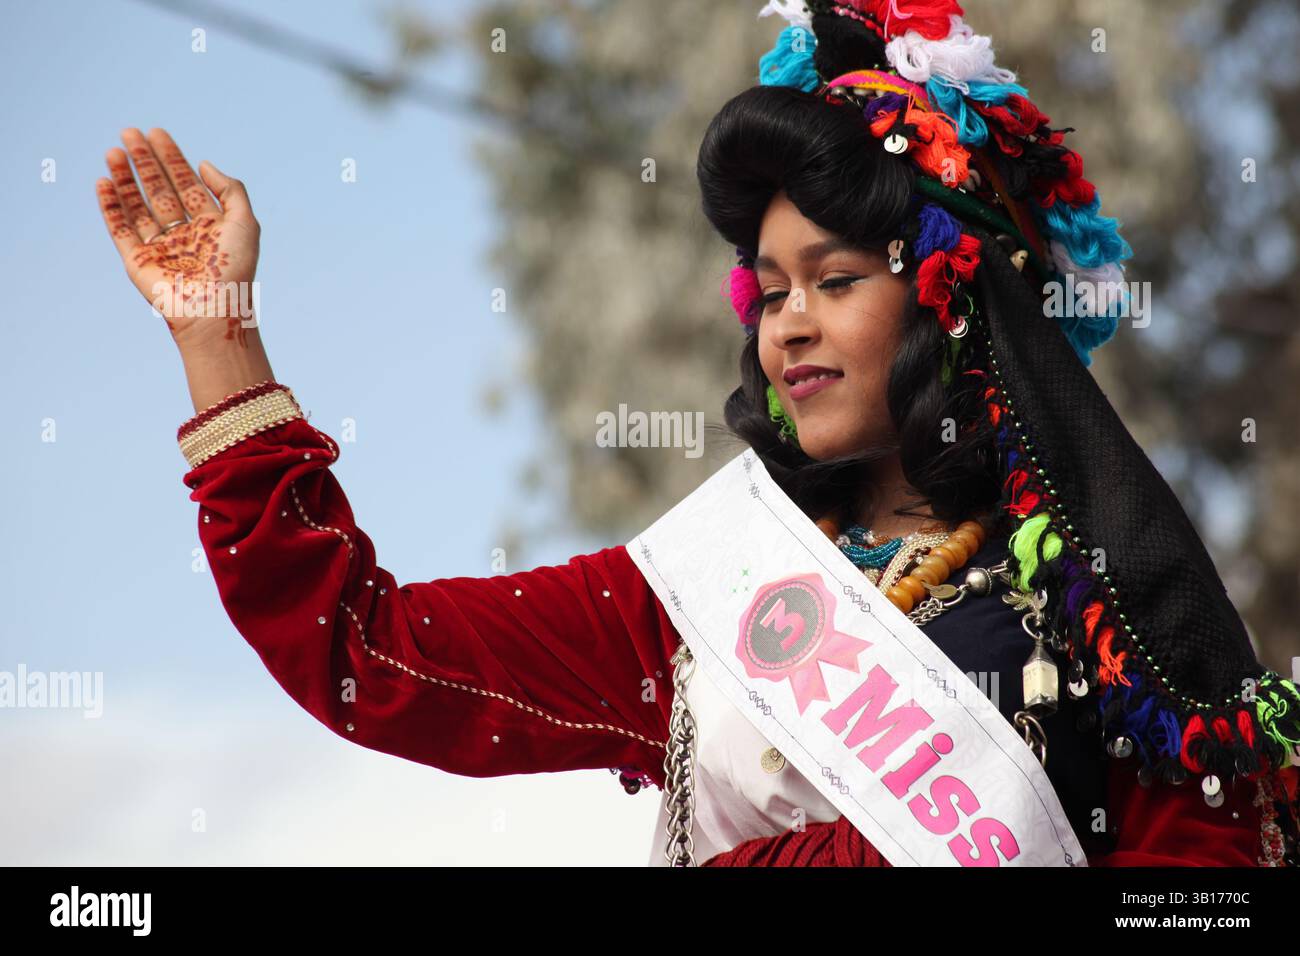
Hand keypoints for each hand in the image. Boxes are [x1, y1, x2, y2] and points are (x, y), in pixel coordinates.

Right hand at [95, 127, 260, 349]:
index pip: (186, 184)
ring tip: (114, 151)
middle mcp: (183, 235)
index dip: (172, 158)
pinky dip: (111, 206)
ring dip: (125, 178)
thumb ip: (230, 190)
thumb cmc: (235, 268)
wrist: (213, 308)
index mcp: (209, 226)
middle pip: (159, 190)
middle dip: (145, 161)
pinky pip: (120, 228)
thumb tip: (204, 164)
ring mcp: (159, 247)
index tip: (157, 133)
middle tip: (129, 133)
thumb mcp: (245, 222)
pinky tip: (104, 182)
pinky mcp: (137, 261)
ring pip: (137, 205)